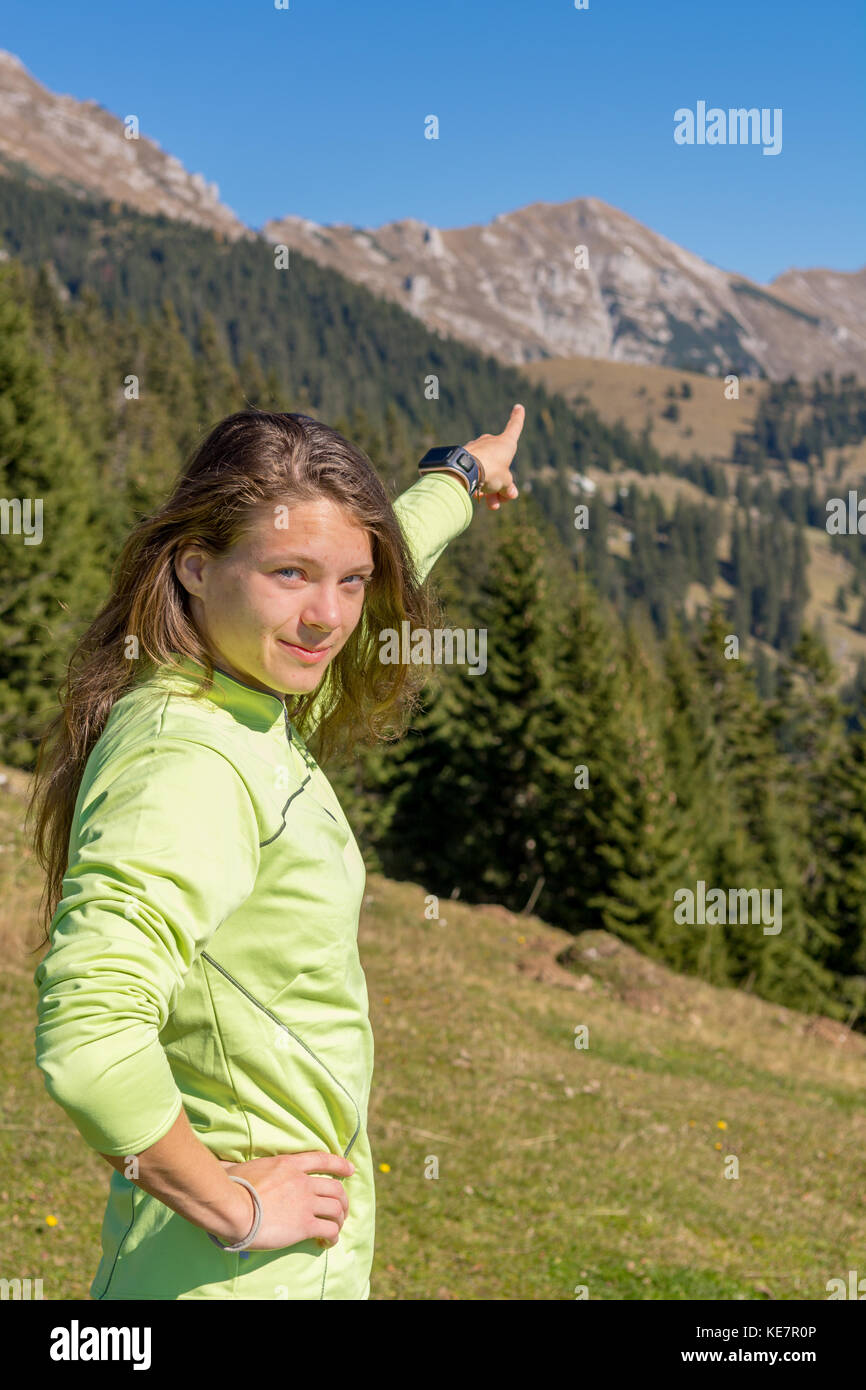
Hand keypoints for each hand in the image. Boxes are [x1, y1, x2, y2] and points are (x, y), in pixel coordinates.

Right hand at [218, 1150, 354, 1250]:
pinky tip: (329, 1242)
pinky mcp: (304, 1225)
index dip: (340, 1165)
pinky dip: (333, 1236)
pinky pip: (329, 1229)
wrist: (232, 1207)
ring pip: (336, 1208)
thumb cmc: (230, 1187)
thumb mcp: (240, 1167)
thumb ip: (241, 1166)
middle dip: (343, 1199)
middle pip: (335, 1188)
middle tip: (342, 1210)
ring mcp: (305, 1202)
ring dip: (340, 1219)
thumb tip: (223, 1165)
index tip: (351, 1170)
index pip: (322, 1159)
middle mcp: (302, 1181)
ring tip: (336, 1228)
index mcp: (289, 1164)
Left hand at [464, 403, 524, 509]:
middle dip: (502, 483)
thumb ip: (508, 487)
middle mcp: (490, 442)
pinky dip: (478, 485)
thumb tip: (510, 494)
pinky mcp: (462, 457)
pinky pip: (474, 472)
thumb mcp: (504, 482)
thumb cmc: (489, 471)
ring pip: (487, 470)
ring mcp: (476, 449)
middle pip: (501, 463)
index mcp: (505, 443)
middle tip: (503, 500)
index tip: (518, 407)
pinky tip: (477, 499)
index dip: (517, 418)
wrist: (462, 470)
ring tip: (491, 506)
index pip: (514, 427)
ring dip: (491, 490)